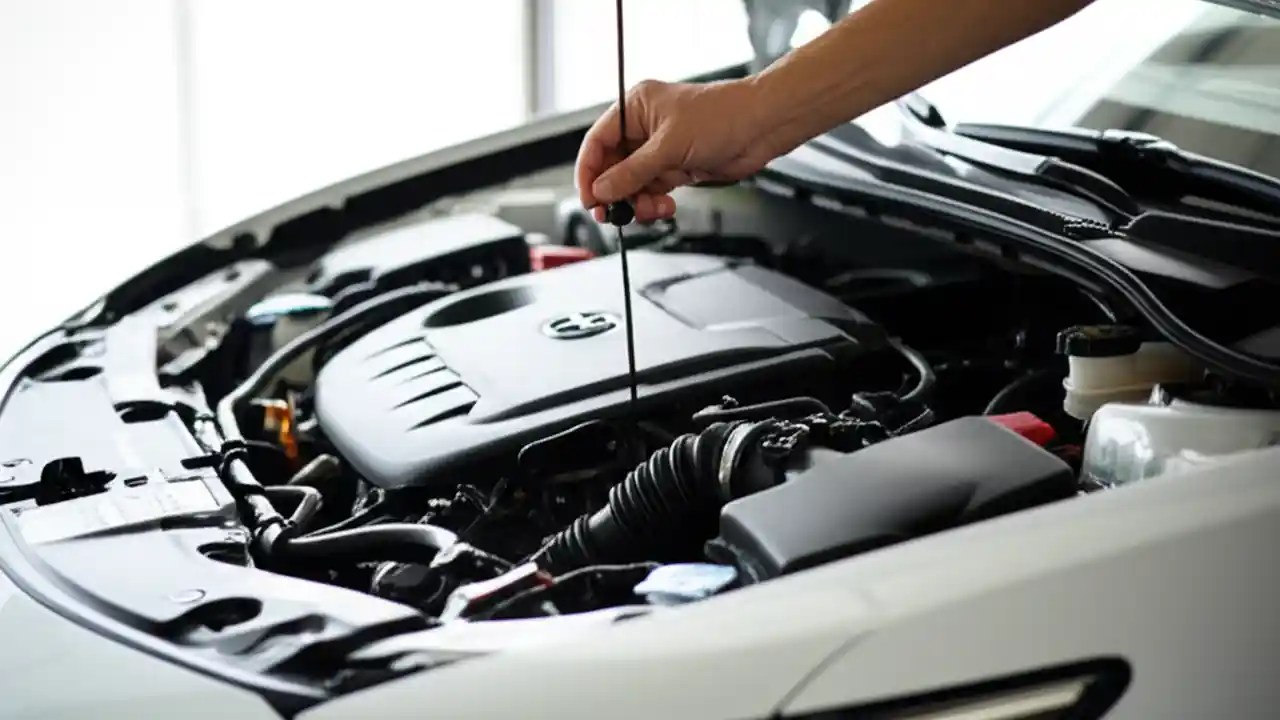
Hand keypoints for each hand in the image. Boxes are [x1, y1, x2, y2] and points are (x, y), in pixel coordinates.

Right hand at [575, 78, 775, 223]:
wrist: (761, 127)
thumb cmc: (722, 116)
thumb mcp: (669, 146)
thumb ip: (632, 172)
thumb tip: (602, 189)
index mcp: (634, 108)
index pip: (597, 142)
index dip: (588, 172)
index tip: (589, 198)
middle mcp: (643, 128)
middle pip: (612, 167)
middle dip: (614, 193)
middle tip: (612, 215)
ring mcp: (660, 149)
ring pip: (632, 184)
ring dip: (637, 202)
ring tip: (649, 210)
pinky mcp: (676, 167)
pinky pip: (653, 191)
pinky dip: (654, 204)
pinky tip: (665, 207)